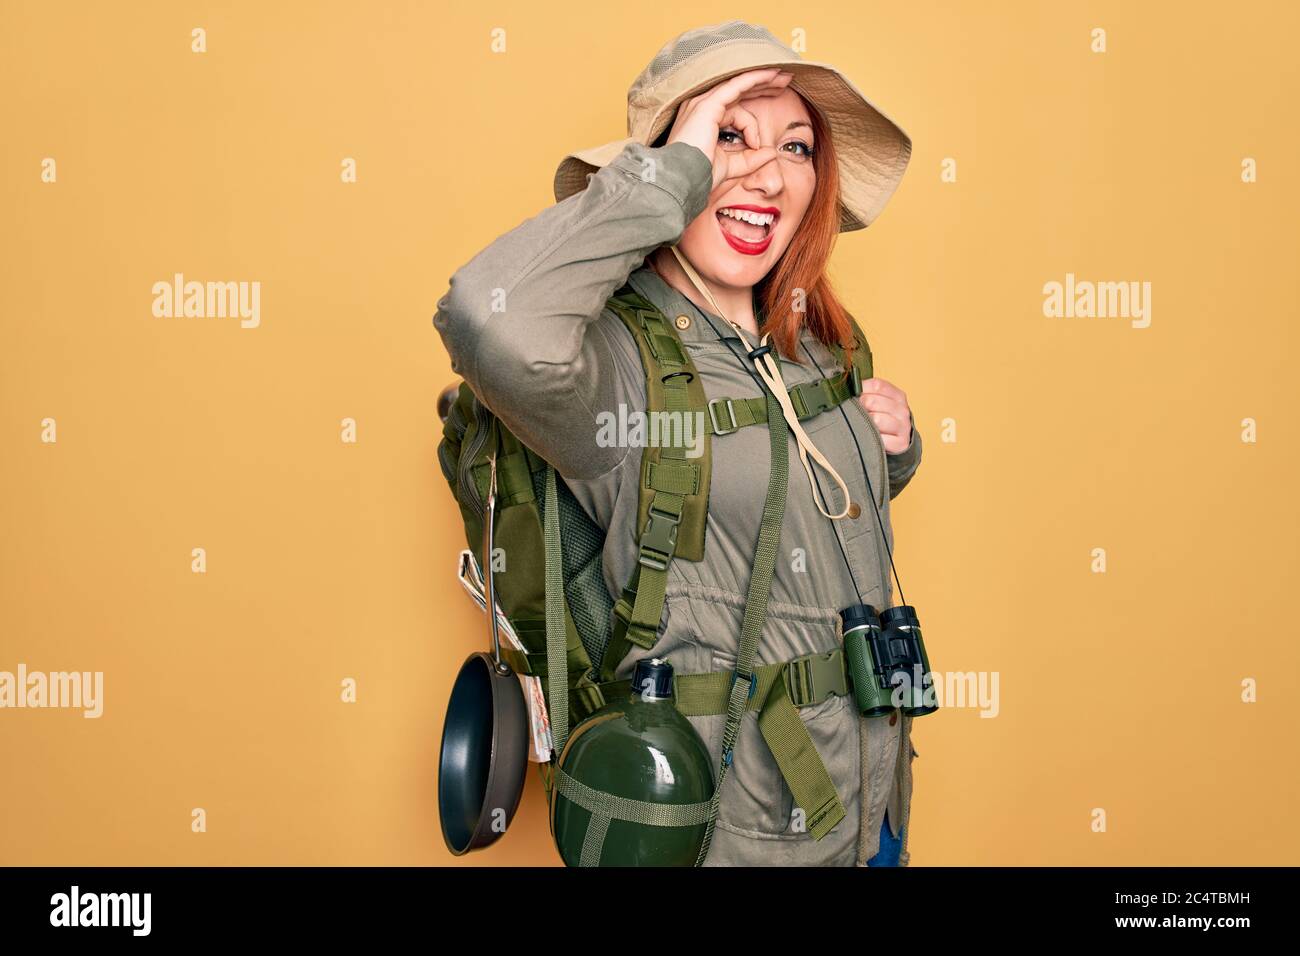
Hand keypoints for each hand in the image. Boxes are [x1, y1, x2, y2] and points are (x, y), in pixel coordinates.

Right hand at [664, 68, 793, 191]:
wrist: (683, 180)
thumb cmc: (699, 175)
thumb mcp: (731, 166)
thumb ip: (750, 159)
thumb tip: (771, 152)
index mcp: (703, 120)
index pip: (734, 108)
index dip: (752, 121)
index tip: (759, 144)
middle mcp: (701, 106)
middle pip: (738, 91)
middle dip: (762, 86)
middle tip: (785, 81)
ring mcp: (703, 103)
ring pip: (740, 85)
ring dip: (763, 79)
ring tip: (785, 77)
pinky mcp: (709, 104)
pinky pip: (738, 85)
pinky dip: (756, 79)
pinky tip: (772, 75)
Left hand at [857, 378, 912, 454]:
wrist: (897, 442)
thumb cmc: (882, 419)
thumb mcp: (878, 403)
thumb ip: (866, 393)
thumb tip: (845, 389)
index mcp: (897, 396)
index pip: (876, 385)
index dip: (861, 389)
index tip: (854, 396)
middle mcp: (902, 410)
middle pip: (872, 401)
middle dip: (860, 408)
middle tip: (856, 414)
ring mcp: (903, 427)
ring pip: (876, 419)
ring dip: (864, 423)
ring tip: (862, 426)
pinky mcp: (901, 443)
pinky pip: (879, 438)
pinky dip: (870, 439)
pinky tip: (869, 439)